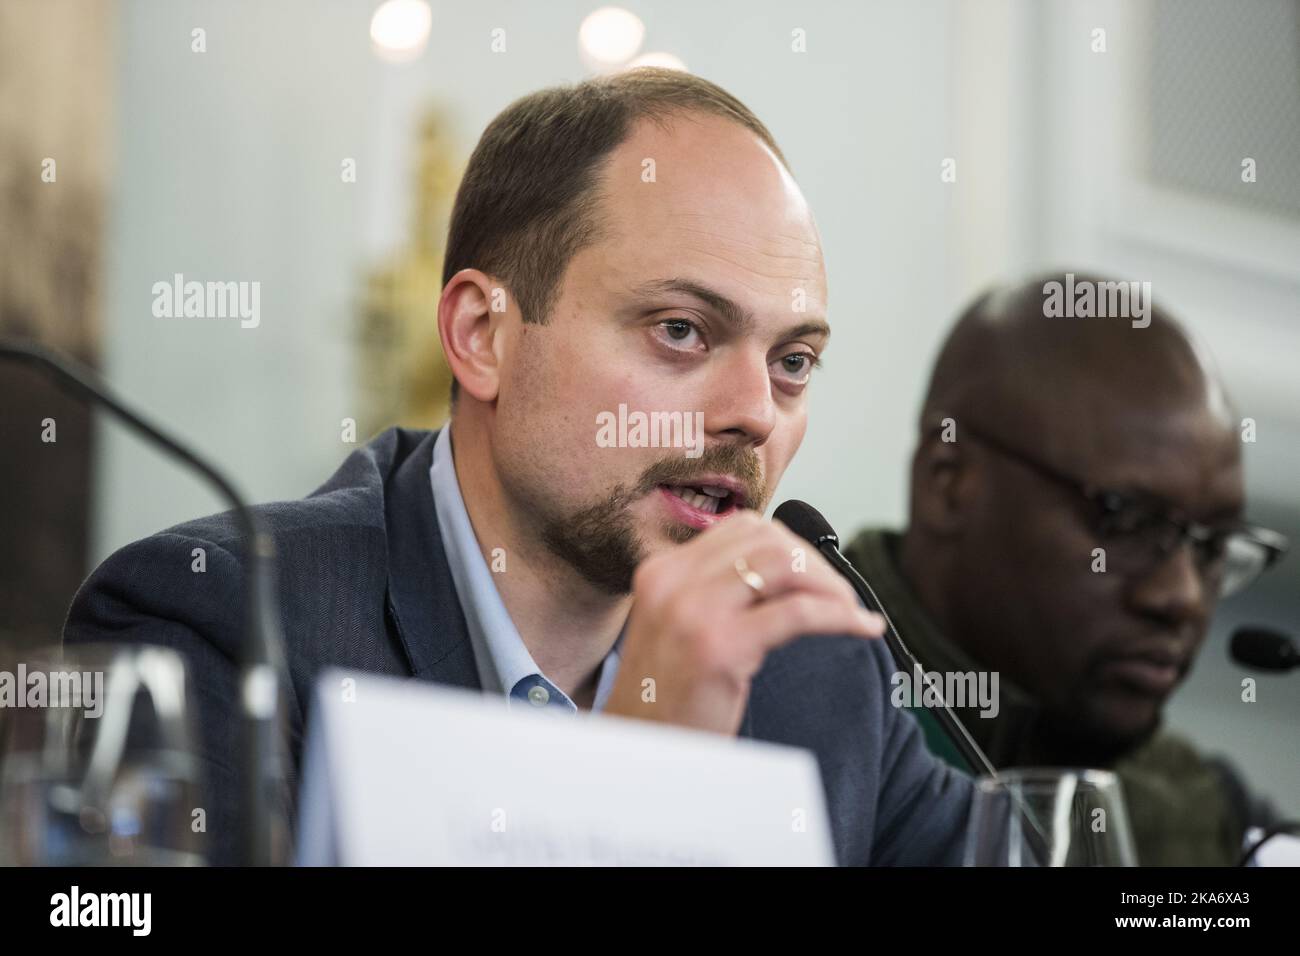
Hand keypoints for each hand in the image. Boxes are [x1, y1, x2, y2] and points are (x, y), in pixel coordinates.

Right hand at [603, 511, 884, 733]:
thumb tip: (784, 568)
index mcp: (662, 571)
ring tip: (851, 611)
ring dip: (830, 585)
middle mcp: (672, 581)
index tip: (815, 576)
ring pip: (785, 565)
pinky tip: (862, 627)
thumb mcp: (676, 627)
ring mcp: (693, 611)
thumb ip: (713, 593)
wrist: (639, 751)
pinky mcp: (719, 647)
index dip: (791, 546)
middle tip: (840, 597)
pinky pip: (799, 612)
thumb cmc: (665, 697)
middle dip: (816, 564)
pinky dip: (840, 615)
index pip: (742, 528)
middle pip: (768, 540)